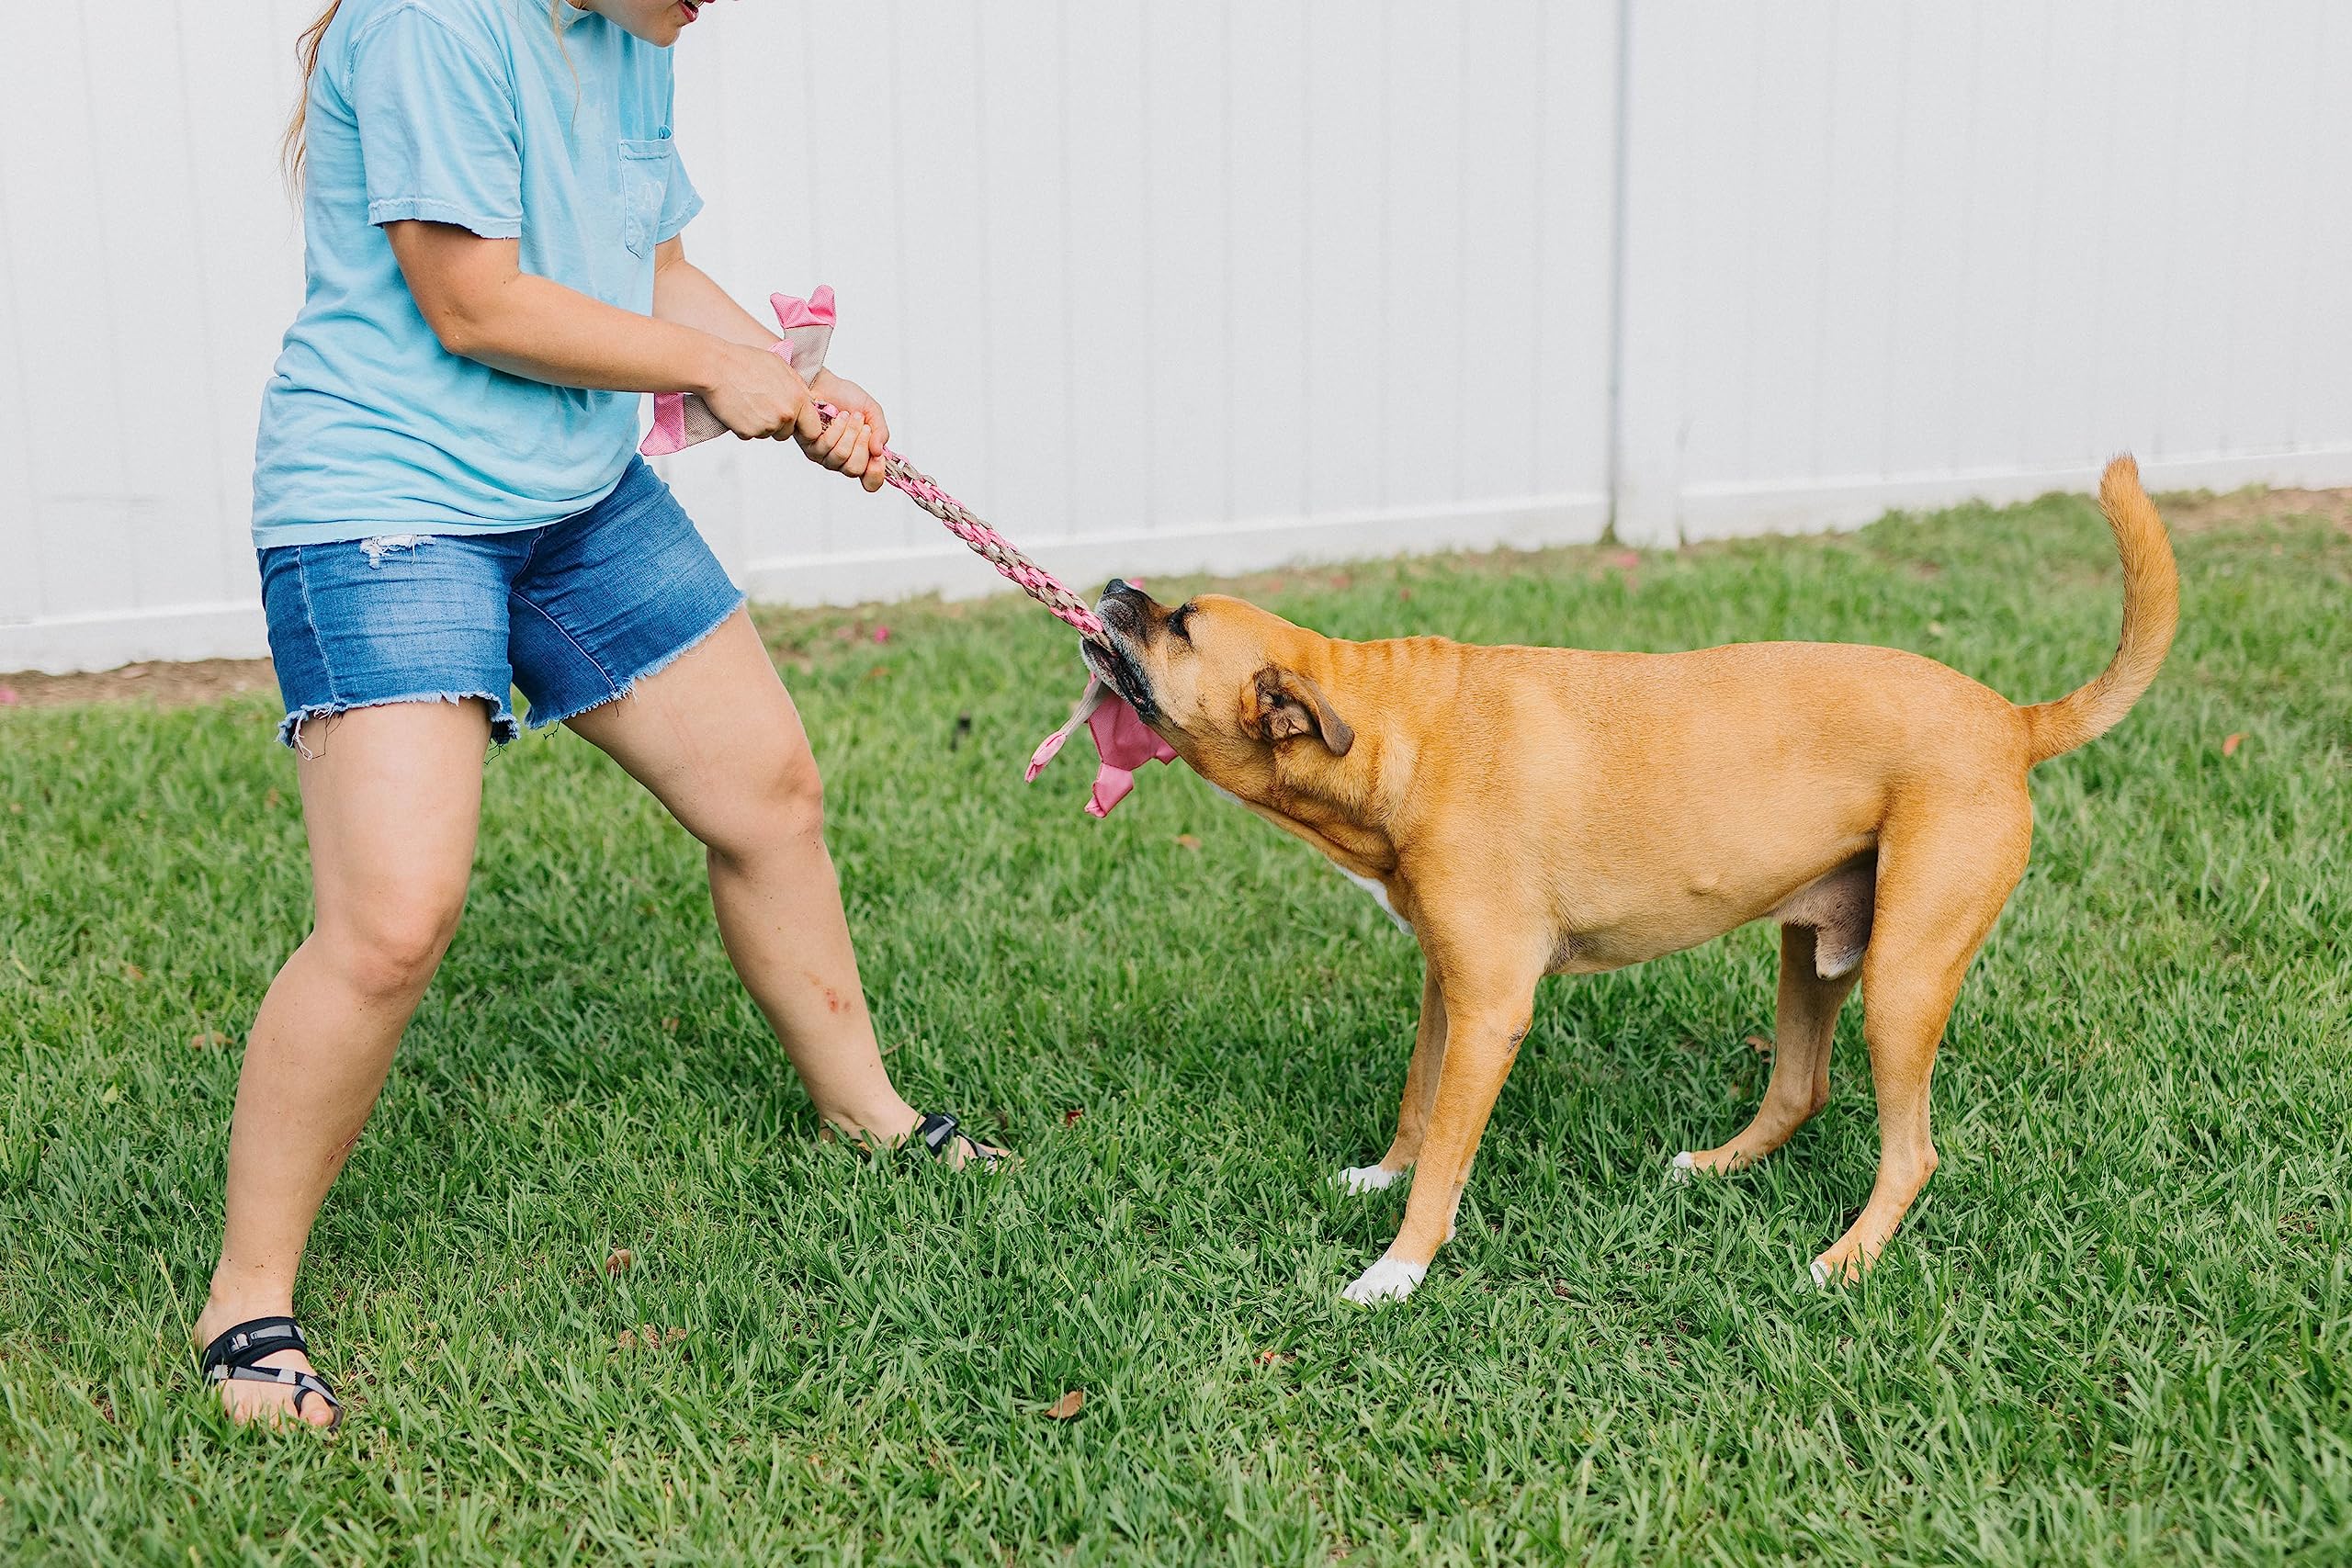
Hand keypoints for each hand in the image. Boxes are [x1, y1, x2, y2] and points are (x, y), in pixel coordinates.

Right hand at [700, 341, 821, 442]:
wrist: (716, 367)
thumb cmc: (745, 362)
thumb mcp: (780, 365)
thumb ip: (797, 386)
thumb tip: (808, 399)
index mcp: (797, 399)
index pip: (813, 429)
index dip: (804, 427)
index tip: (797, 424)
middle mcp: (785, 416)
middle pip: (788, 433)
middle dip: (778, 425)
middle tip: (763, 404)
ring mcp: (766, 426)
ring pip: (768, 434)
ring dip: (760, 424)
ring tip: (749, 402)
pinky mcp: (748, 432)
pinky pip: (750, 435)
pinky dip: (744, 425)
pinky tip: (738, 407)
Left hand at [802, 370, 891, 492]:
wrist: (824, 383)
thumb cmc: (846, 397)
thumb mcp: (872, 412)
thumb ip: (881, 432)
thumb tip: (879, 451)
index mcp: (862, 456)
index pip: (870, 482)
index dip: (876, 475)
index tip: (879, 457)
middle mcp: (843, 461)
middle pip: (855, 470)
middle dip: (862, 444)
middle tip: (864, 426)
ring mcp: (825, 457)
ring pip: (841, 457)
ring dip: (850, 433)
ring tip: (850, 416)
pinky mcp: (811, 448)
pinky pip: (826, 446)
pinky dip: (837, 428)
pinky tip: (837, 416)